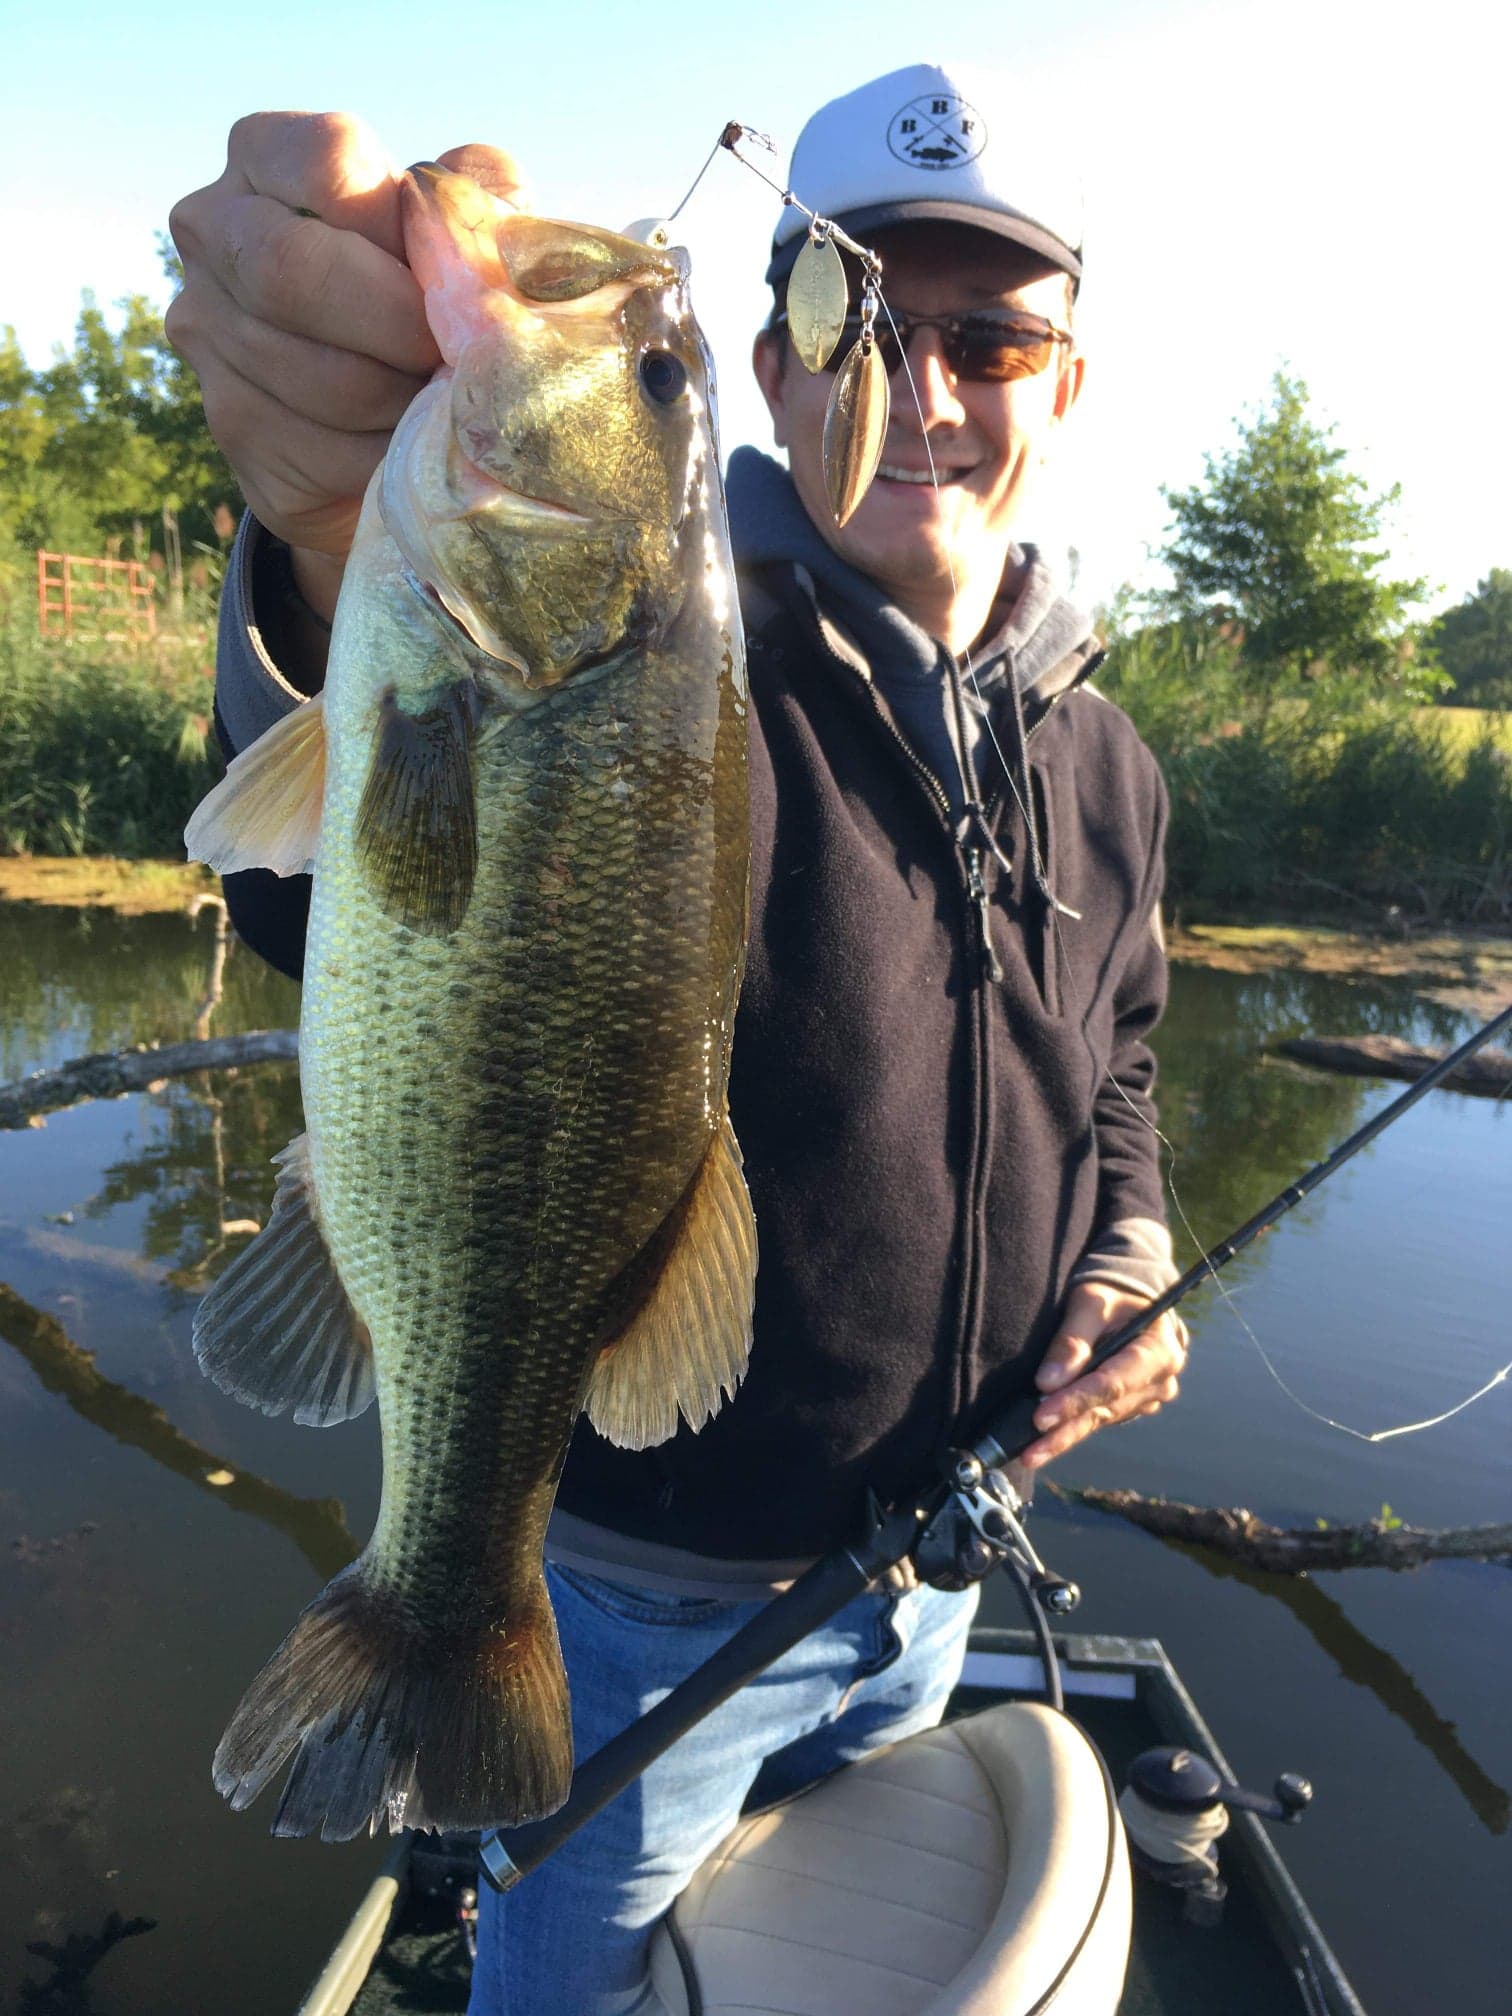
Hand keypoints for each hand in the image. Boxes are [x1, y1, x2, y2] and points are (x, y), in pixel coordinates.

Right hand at [167, 114, 525, 617]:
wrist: (384, 411)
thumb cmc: (432, 296)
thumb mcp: (465, 229)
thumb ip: (481, 197)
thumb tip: (486, 212)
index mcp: (264, 156)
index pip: (326, 160)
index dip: (406, 227)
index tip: (451, 274)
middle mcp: (212, 229)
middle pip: (292, 268)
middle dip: (398, 324)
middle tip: (455, 357)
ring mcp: (206, 328)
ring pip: (317, 373)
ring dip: (404, 402)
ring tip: (445, 404)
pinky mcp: (232, 423)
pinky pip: (320, 450)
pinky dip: (389, 458)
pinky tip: (415, 448)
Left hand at [1021, 1281, 1186, 1469]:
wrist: (1129, 1303)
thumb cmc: (1111, 1296)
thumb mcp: (1090, 1302)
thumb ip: (1072, 1340)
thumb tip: (1048, 1381)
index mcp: (1159, 1350)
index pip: (1113, 1383)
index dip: (1076, 1401)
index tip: (1042, 1416)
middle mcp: (1161, 1381)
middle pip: (1106, 1409)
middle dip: (1065, 1429)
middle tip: (1031, 1451)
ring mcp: (1148, 1398)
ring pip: (1100, 1420)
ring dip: (1064, 1437)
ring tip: (1030, 1453)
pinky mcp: (1132, 1407)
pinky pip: (1098, 1420)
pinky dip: (1070, 1430)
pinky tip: (1043, 1444)